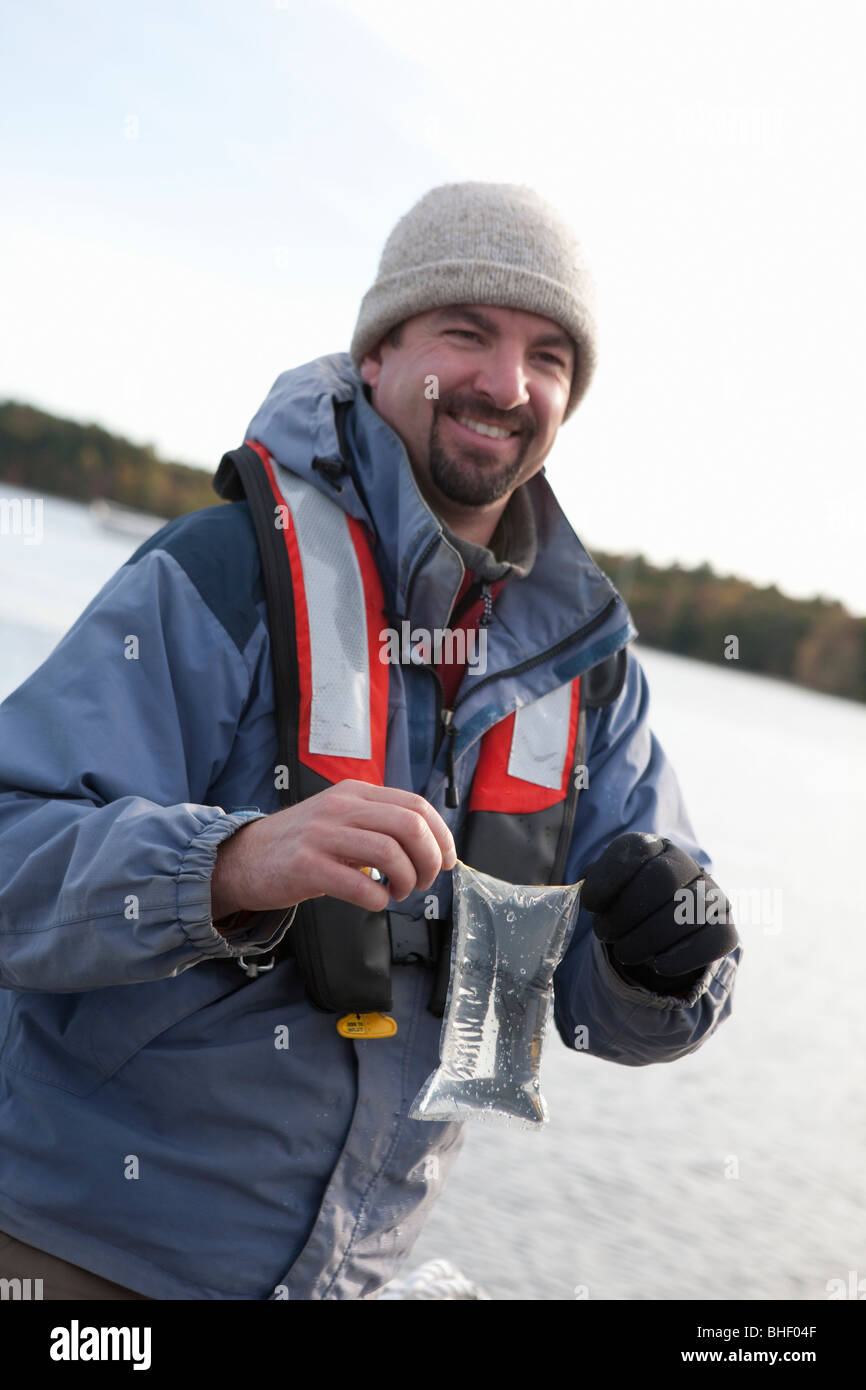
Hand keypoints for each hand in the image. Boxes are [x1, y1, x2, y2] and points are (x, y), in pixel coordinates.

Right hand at [211, 780, 456, 917]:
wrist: (242, 858)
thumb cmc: (300, 844)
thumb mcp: (340, 818)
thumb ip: (378, 822)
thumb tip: (430, 845)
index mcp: (355, 792)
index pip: (416, 804)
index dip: (441, 835)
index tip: (447, 860)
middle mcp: (340, 807)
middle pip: (409, 825)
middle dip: (429, 859)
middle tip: (425, 881)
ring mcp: (322, 835)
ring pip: (389, 852)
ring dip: (407, 881)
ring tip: (399, 893)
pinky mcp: (306, 866)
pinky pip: (360, 885)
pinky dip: (379, 900)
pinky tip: (375, 902)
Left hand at [580, 832, 738, 991]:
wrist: (661, 932)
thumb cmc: (628, 906)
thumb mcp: (608, 890)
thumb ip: (595, 884)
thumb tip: (585, 888)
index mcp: (655, 847)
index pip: (636, 848)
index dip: (609, 877)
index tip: (591, 905)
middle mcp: (687, 864)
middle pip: (662, 878)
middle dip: (627, 912)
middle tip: (605, 934)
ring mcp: (712, 895)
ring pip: (686, 911)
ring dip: (647, 939)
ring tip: (624, 953)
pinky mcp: (725, 927)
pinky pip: (712, 940)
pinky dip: (681, 957)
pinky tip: (658, 964)